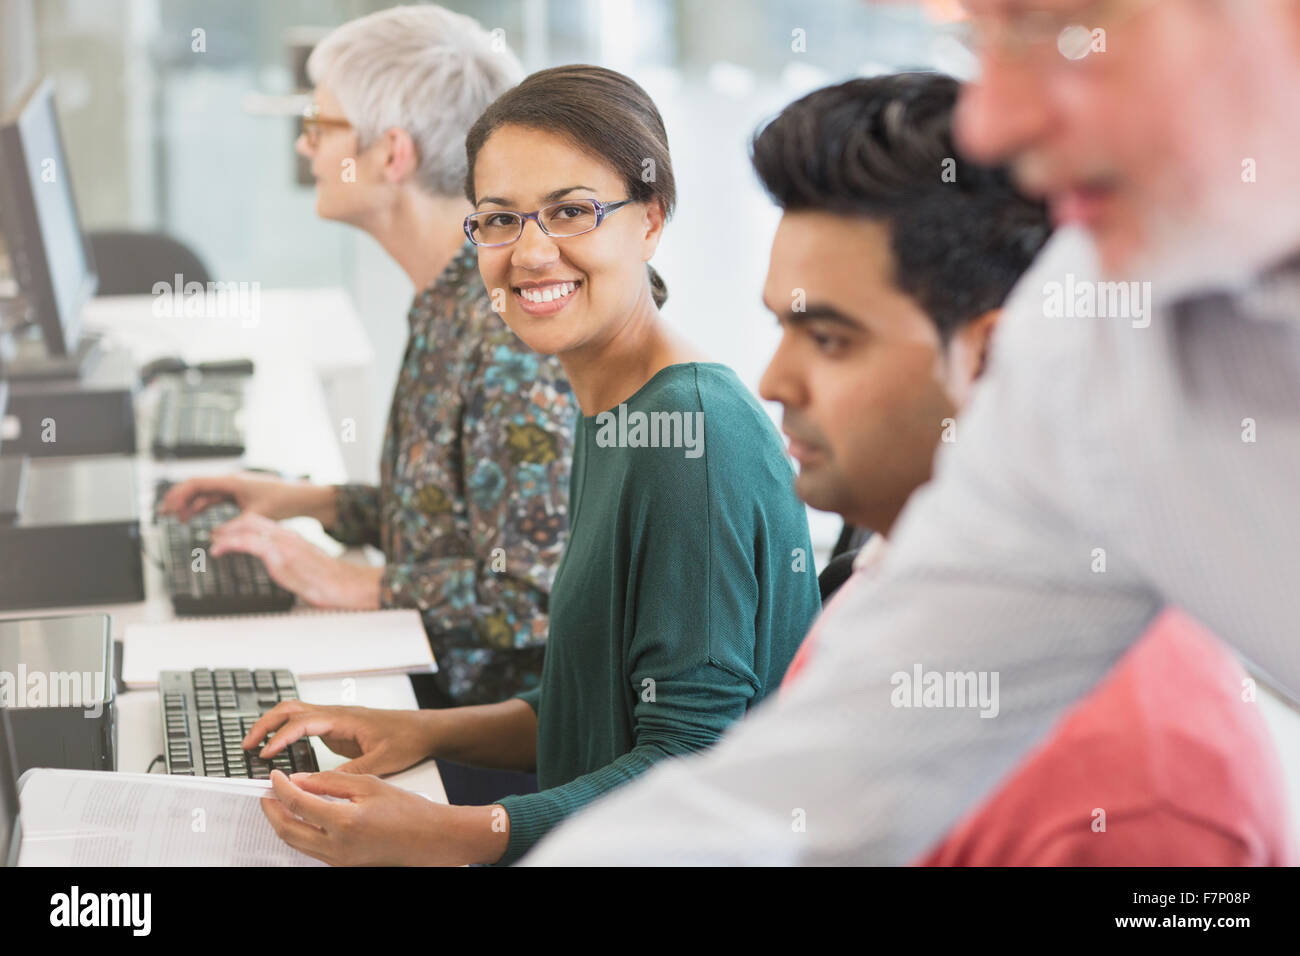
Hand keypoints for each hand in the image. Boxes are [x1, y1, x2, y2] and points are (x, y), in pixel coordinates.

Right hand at [159, 471, 329, 522]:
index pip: (197, 484)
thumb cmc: (283, 501)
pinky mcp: (237, 495)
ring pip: (204, 494)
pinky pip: (213, 499)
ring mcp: (233, 488)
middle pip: (196, 487)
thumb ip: (234, 528)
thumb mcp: (257, 517)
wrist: (301, 497)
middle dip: (178, 499)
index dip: (179, 495)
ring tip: (176, 518)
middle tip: (164, 513)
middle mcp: (230, 481)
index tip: (168, 508)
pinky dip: (201, 507)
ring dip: (188, 504)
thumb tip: (215, 540)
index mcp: (232, 482)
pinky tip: (192, 518)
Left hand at [209, 512, 380, 607]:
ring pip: (246, 527)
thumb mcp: (303, 566)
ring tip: (213, 541)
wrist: (342, 584)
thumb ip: (288, 561)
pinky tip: (218, 550)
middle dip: (229, 526)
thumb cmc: (327, 581)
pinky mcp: (279, 553)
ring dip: (225, 532)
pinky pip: (247, 542)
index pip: (262, 524)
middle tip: (214, 535)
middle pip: (251, 520)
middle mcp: (286, 535)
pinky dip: (228, 543)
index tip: (229, 534)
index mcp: (292, 537)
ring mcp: (282, 542)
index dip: (242, 527)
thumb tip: (278, 568)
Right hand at [244, 700, 437, 775]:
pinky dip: (286, 730)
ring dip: (274, 724)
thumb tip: (317, 783)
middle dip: (266, 724)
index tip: (264, 753)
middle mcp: (337, 714)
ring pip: (296, 712)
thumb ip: (350, 772)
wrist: (424, 730)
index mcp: (344, 719)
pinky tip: (279, 746)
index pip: (303, 722)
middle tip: (246, 744)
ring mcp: (336, 719)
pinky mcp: (338, 728)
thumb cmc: (407, 740)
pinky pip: (305, 723)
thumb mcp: (381, 761)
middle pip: (292, 709)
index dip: (280, 737)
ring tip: (255, 744)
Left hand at [261, 770, 509, 865]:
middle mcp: (336, 846)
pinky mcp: (341, 864)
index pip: (297, 803)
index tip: (275, 775)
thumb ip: (331, 780)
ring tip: (279, 802)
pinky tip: (301, 817)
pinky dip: (297, 832)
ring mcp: (337, 860)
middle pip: (286, 829)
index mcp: (344, 822)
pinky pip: (308, 849)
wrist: (428, 838)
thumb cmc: (407, 811)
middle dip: (271, 809)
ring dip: (281, 822)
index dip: (281, 787)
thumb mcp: (369, 784)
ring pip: (294, 843)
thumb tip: (300, 779)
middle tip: (267, 791)